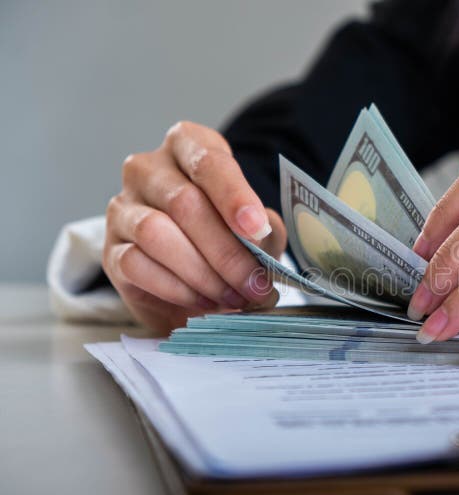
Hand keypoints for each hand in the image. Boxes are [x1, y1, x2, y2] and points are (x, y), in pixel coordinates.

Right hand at [104, 121, 286, 333]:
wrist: (193, 273)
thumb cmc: (229, 235)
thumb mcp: (257, 226)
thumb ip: (264, 230)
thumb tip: (262, 247)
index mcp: (188, 146)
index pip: (208, 161)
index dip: (233, 195)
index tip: (255, 227)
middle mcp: (148, 169)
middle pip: (183, 202)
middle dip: (226, 250)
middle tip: (255, 284)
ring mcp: (123, 207)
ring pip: (155, 233)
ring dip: (201, 272)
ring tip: (232, 296)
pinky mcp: (110, 249)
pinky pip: (136, 264)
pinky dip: (176, 287)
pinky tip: (202, 301)